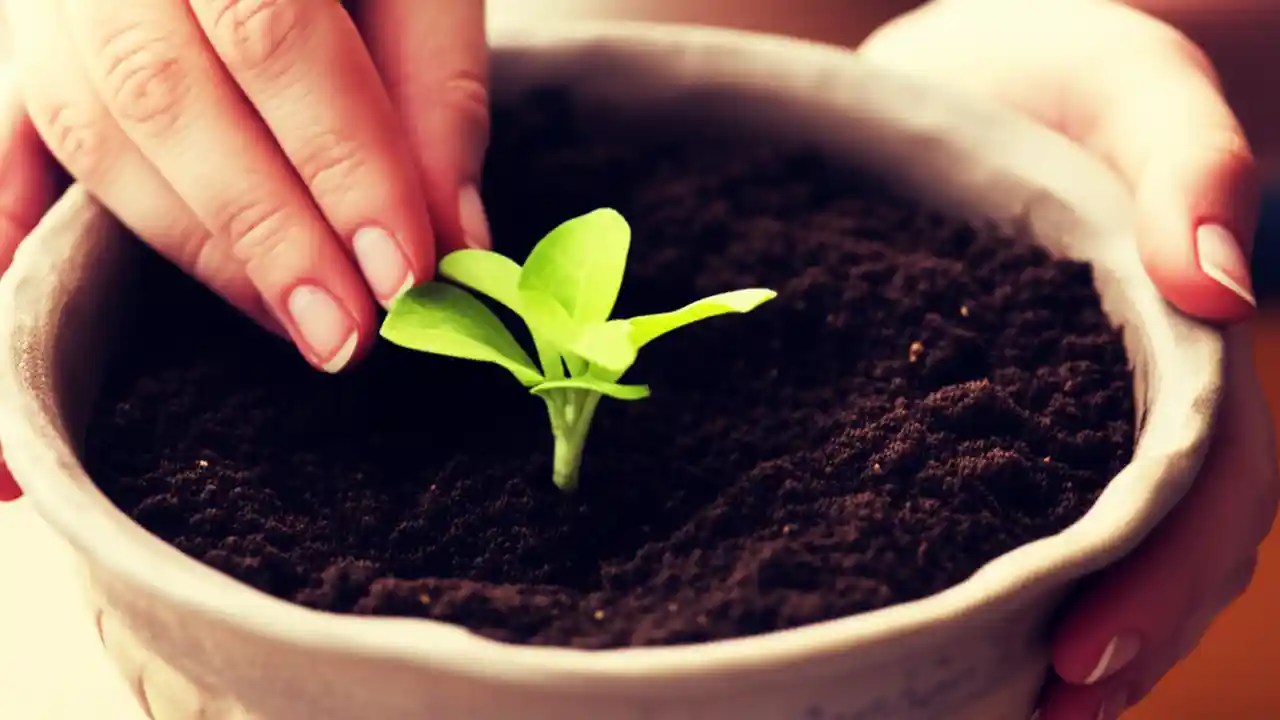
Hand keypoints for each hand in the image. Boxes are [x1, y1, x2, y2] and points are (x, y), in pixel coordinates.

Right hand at [3, 0, 488, 374]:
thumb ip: (437, 96)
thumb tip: (454, 244)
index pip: (272, 37)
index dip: (341, 167)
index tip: (401, 273)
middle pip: (165, 96)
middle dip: (268, 235)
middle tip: (345, 333)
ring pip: (92, 127)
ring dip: (198, 243)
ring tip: (290, 317)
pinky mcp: (22, 34)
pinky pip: (3, 122)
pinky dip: (14, 203)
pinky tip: (20, 270)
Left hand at [861, 1, 1277, 716]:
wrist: (967, 66)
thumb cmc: (1061, 61)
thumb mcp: (1132, 79)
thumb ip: (1194, 165)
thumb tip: (1229, 289)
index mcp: (1190, 346)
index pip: (1206, 488)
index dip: (1158, 581)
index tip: (1074, 659)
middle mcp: (1138, 396)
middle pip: (1155, 544)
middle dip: (1110, 639)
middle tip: (1031, 717)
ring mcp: (1064, 408)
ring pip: (1088, 543)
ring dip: (1051, 634)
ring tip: (985, 709)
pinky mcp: (985, 405)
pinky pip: (1003, 502)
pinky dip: (987, 571)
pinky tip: (935, 626)